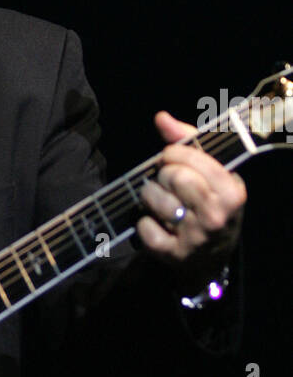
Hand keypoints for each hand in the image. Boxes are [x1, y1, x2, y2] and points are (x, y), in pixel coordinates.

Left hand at [136, 111, 246, 290]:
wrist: (209, 258)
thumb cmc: (208, 205)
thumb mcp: (211, 174)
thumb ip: (186, 142)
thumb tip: (161, 118)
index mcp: (232, 191)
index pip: (192, 159)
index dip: (173, 154)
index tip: (169, 157)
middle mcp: (217, 215)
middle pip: (173, 176)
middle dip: (163, 176)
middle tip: (166, 183)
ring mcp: (196, 237)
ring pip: (155, 199)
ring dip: (149, 198)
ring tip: (160, 203)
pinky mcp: (174, 254)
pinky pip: (145, 228)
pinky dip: (144, 224)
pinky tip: (156, 224)